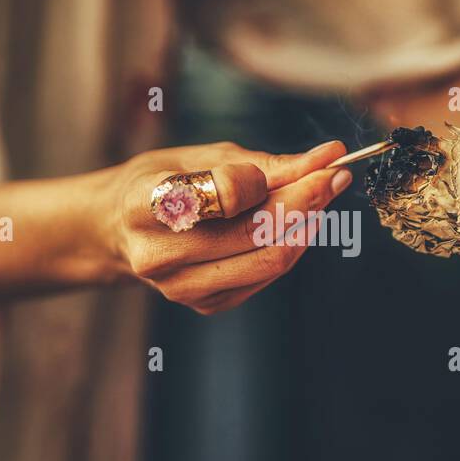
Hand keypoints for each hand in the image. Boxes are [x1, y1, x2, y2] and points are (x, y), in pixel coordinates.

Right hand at [111, 139, 349, 313]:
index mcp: (144, 205)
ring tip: (322, 195)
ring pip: (268, 258)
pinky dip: (291, 246)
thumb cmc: (165, 181)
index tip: (314, 161)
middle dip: (307, 200)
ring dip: (306, 225)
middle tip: (337, 175)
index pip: (220, 195)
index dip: (271, 178)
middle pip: (253, 231)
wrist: (122, 230)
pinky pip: (266, 275)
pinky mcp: (205, 304)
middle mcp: (157, 254)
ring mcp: (180, 287)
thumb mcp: (201, 158)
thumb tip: (329, 156)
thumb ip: (264, 163)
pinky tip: (297, 224)